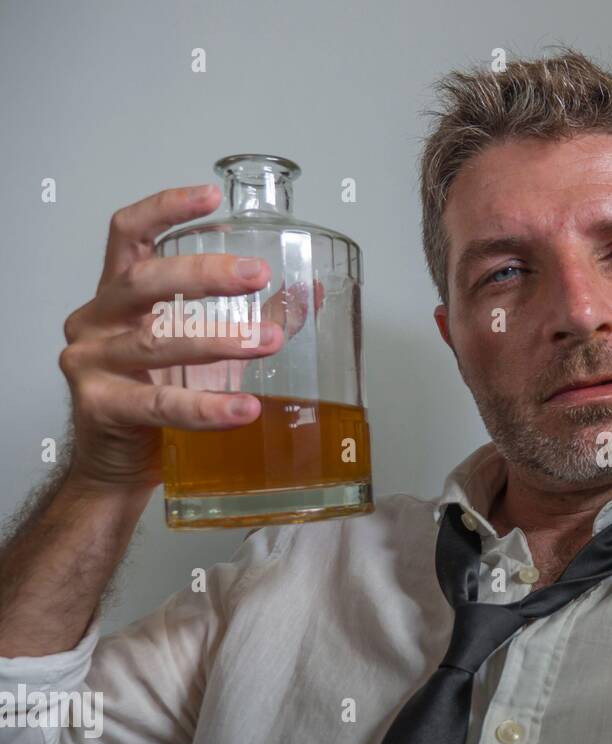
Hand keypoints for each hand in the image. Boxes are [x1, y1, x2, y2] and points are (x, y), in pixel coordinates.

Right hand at [59, 183, 318, 490]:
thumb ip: (252, 318)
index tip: (212, 196)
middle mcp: (97, 320)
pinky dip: (206, 408)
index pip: (129, 234)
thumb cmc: (161, 401)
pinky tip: (243, 410)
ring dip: (216, 339)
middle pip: (145, 280)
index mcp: (119, 296)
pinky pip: (160, 405)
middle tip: (258, 275)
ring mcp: (91, 362)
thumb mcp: (207, 352)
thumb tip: (308, 292)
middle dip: (204, 274)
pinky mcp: (100, 407)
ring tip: (267, 343)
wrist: (120, 468)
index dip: (166, 209)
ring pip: (155, 340)